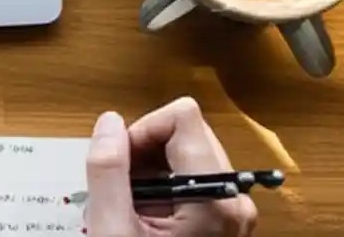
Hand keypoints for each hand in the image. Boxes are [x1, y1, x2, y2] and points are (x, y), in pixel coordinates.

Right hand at [85, 98, 257, 236]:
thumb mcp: (113, 230)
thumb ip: (108, 171)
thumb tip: (109, 123)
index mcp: (215, 199)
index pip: (184, 118)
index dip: (143, 130)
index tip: (120, 162)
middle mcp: (235, 198)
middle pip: (187, 131)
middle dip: (145, 148)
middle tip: (121, 185)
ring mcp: (233, 208)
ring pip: (188, 150)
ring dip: (151, 165)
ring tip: (130, 201)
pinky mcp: (225, 216)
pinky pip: (192, 174)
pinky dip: (162, 182)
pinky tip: (144, 210)